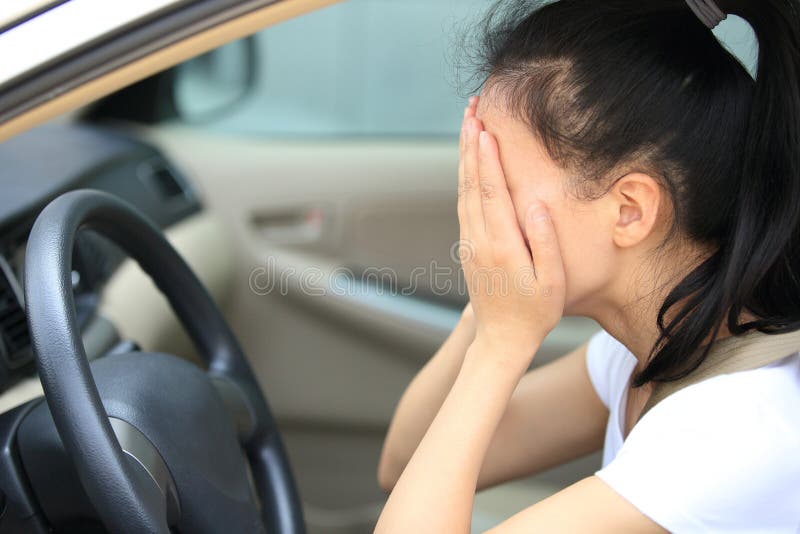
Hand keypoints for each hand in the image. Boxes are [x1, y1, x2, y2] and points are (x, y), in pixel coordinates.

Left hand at [457, 97, 565, 362]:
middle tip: (471, 110)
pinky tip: (469, 162)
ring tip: (468, 124)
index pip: (492, 193)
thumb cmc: (534, 313)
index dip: (488, 159)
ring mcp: (469, 243)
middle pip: (471, 184)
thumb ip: (545, 241)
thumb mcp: (552, 282)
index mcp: (502, 246)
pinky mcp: (468, 246)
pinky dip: (464, 177)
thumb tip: (536, 203)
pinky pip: (463, 204)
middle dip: (470, 145)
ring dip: (464, 156)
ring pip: (463, 191)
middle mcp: (479, 240)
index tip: (485, 129)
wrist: (501, 340)